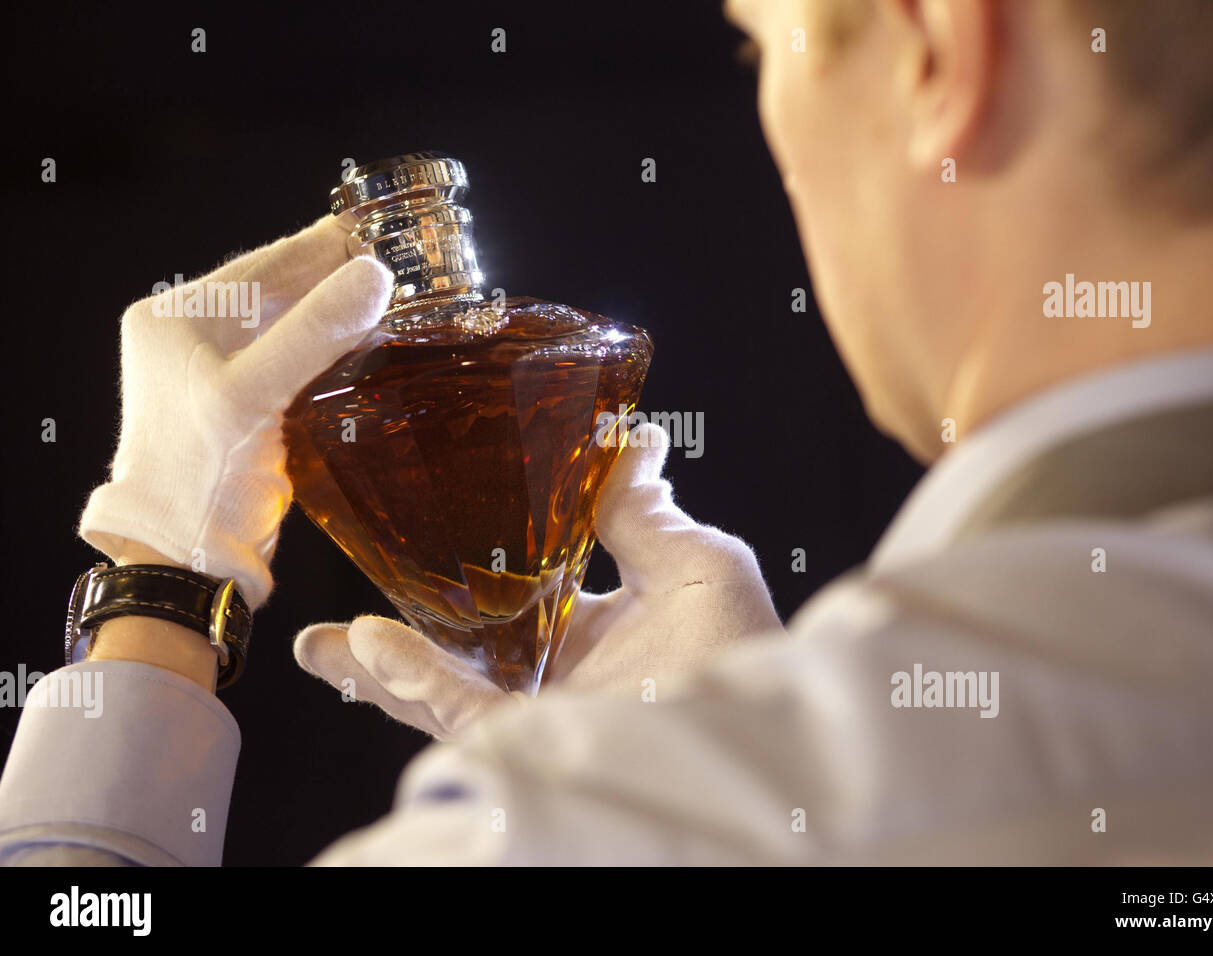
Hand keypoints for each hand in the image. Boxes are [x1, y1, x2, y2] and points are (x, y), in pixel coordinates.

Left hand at [79, 217, 393, 608]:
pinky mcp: (245, 405)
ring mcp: (218, 372)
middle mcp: (190, 336)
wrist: (184, 563)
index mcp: (174, 318)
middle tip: (403, 269)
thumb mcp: (251, 399)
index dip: (324, 248)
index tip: (382, 235)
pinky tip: (369, 346)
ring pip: (291, 325)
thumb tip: (374, 275)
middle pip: (279, 292)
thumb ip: (312, 334)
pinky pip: (296, 361)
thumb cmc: (197, 484)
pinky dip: (332, 351)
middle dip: (337, 281)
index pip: (263, 264)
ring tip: (396, 302)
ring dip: (339, 315)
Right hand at [293, 424, 782, 737]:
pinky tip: (364, 645)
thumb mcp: (702, 567)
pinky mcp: (527, 748)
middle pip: (470, 646)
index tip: (430, 522)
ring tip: (322, 640)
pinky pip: (455, 714)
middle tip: (349, 604)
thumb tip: (631, 443)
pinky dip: (409, 681)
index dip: (477, 559)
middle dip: (403, 629)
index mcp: (608, 628)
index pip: (528, 589)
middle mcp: (568, 675)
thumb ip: (644, 515)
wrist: (759, 755)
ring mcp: (544, 715)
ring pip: (445, 689)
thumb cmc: (744, 658)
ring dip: (383, 665)